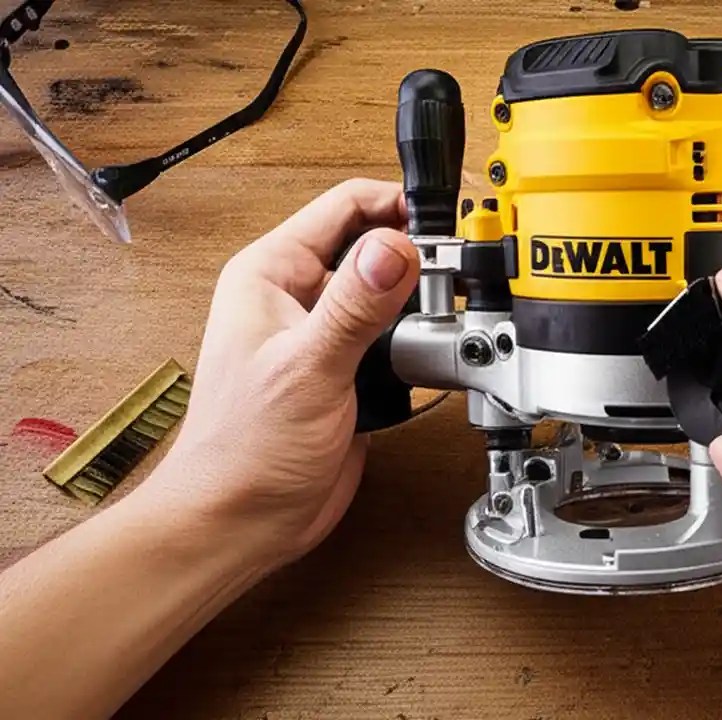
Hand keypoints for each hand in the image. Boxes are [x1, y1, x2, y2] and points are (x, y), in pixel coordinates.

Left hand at [149, 179, 419, 569]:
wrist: (243, 522)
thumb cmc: (244, 450)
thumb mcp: (307, 367)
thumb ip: (356, 306)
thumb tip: (396, 249)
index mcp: (270, 274)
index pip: (345, 207)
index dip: (398, 204)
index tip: (447, 220)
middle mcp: (297, 296)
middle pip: (373, 245)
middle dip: (419, 252)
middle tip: (459, 268)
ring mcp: (324, 333)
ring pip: (388, 291)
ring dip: (423, 297)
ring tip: (454, 307)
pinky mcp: (348, 370)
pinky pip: (394, 336)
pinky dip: (420, 338)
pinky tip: (435, 350)